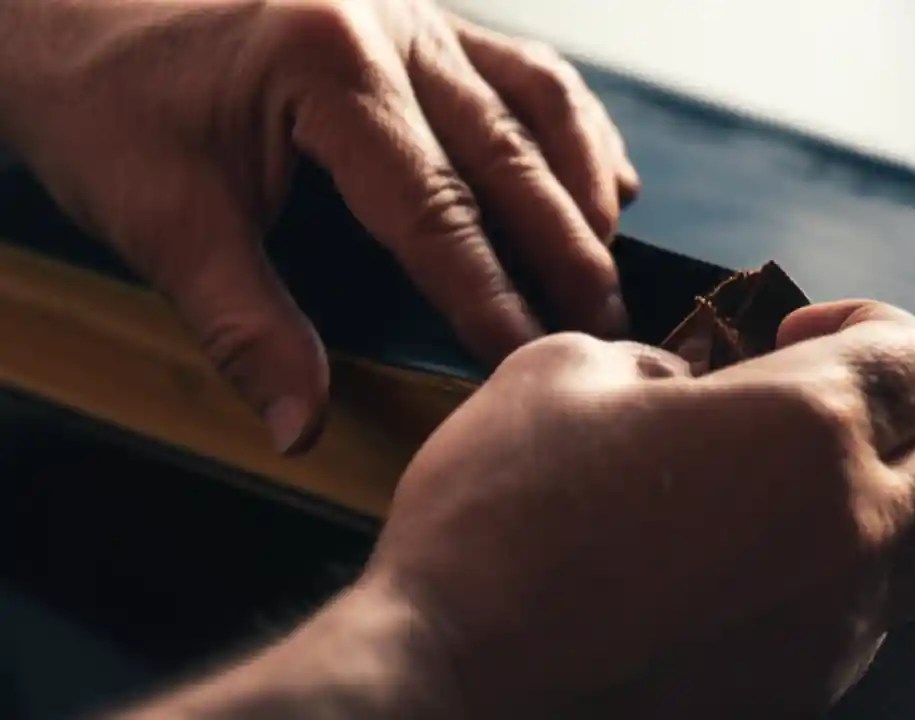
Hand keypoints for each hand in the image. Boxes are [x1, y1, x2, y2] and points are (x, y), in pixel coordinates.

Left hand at [0, 0, 637, 451]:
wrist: (69, 9)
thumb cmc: (110, 106)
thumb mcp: (165, 224)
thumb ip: (245, 328)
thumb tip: (300, 427)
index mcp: (326, 66)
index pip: (434, 208)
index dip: (488, 292)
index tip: (531, 355)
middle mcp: (386, 25)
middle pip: (509, 152)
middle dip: (564, 246)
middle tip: (607, 322)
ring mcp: (411, 13)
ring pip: (537, 100)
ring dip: (582, 183)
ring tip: (611, 259)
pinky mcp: (417, 19)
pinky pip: (521, 70)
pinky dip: (572, 129)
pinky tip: (601, 178)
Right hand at [366, 298, 914, 716]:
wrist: (456, 676)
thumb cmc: (501, 513)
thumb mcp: (565, 373)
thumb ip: (656, 361)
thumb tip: (688, 386)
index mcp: (807, 427)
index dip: (872, 323)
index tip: (801, 329)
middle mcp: (851, 530)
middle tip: (850, 401)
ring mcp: (834, 627)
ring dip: (895, 501)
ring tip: (811, 483)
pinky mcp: (798, 693)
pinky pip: (865, 623)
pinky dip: (843, 575)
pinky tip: (764, 561)